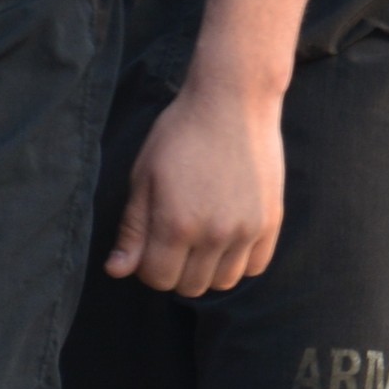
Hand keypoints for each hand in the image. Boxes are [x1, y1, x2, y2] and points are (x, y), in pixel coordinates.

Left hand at [110, 72, 284, 297]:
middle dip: (176, 270)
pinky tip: (229, 237)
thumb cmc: (181, 134)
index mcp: (176, 225)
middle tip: (175, 239)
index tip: (151, 243)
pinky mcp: (272, 221)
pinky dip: (240, 261)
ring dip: (208, 269)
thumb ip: (132, 228)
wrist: (233, 102)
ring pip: (224, 282)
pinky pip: (256, 266)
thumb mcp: (144, 177)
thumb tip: (117, 271)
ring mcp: (247, 230)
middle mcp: (214, 235)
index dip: (149, 266)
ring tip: (202, 240)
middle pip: (191, 287)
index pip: (158, 279)